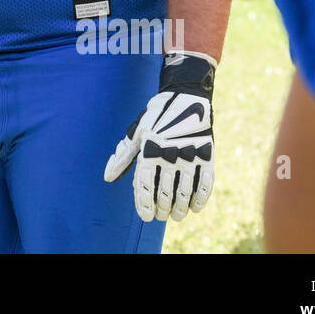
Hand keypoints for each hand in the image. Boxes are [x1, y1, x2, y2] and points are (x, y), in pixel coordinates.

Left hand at [104, 51, 215, 220]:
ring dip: (180, 208)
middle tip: (161, 217)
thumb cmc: (156, 116)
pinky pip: (205, 183)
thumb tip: (108, 177)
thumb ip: (123, 156)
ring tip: (176, 216)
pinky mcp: (207, 155)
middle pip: (164, 192)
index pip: (144, 185)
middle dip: (161, 209)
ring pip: (184, 192)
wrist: (186, 96)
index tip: (145, 216)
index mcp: (149, 150)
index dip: (144, 204)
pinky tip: (195, 208)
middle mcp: (169, 156)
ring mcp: (190, 156)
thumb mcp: (137, 133)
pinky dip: (201, 198)